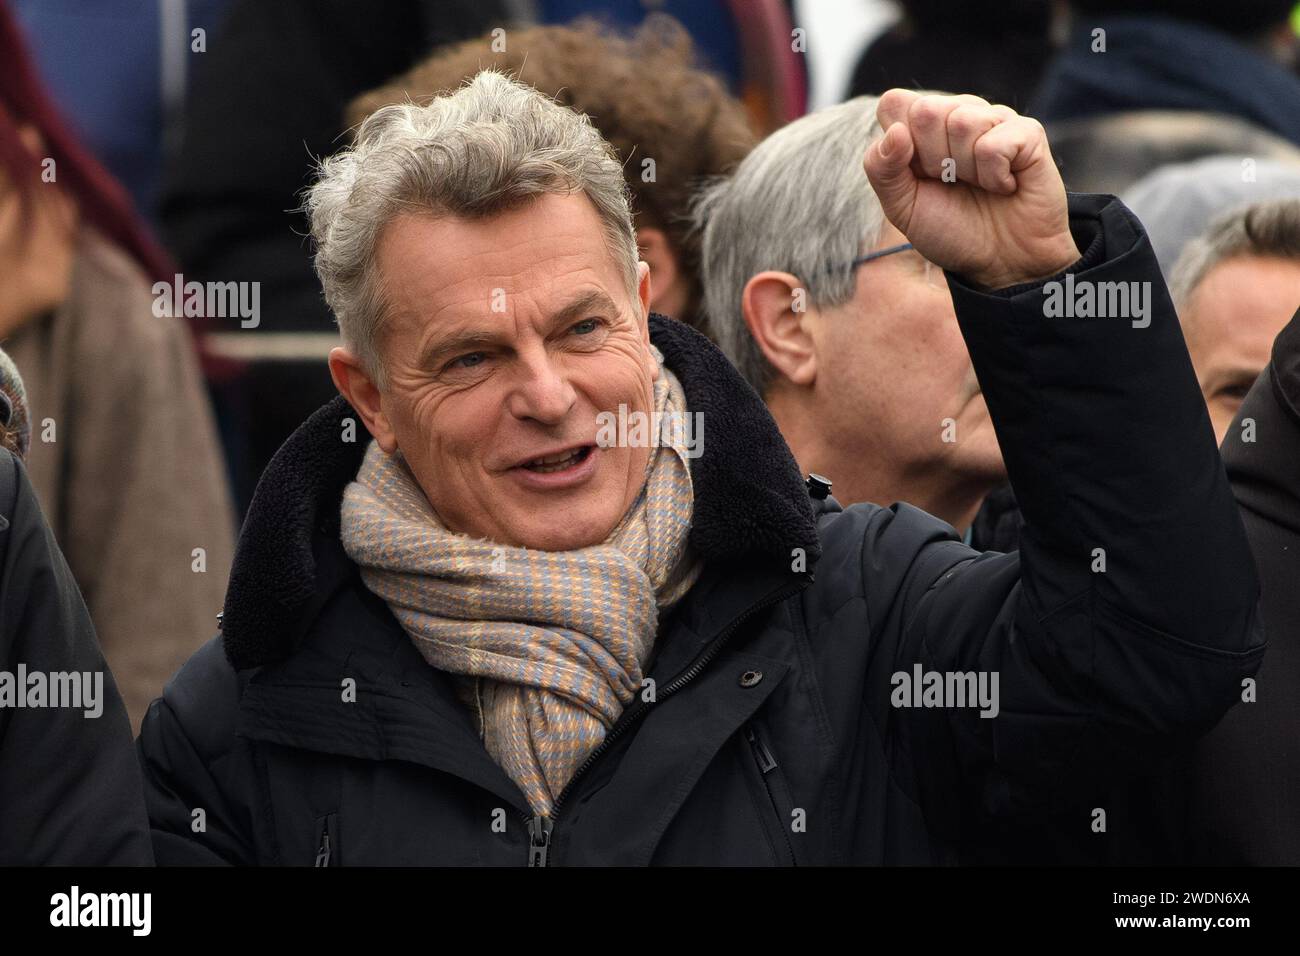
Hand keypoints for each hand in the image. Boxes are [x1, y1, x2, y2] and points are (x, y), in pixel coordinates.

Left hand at [864, 90, 1080, 289]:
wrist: (999, 263)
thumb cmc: (951, 230)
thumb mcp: (902, 208)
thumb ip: (882, 169)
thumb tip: (896, 132)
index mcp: (921, 126)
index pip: (893, 104)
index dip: (900, 145)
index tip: (918, 175)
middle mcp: (957, 112)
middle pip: (926, 110)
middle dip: (933, 159)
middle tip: (952, 182)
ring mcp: (994, 118)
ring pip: (963, 122)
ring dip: (967, 170)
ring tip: (979, 185)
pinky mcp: (1027, 132)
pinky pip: (996, 143)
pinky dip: (995, 176)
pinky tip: (1004, 185)